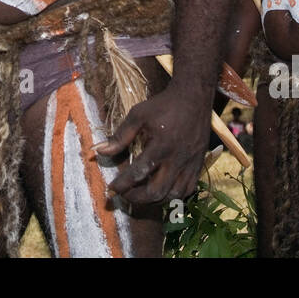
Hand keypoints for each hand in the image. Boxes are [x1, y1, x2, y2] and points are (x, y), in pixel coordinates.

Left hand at [94, 85, 209, 205]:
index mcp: (161, 146)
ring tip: (141, 193)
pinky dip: (173, 195)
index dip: (122, 185)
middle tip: (125, 194)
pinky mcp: (199, 165)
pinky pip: (188, 190)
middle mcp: (177, 159)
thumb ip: (120, 136)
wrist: (194, 97)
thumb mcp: (138, 115)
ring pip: (173, 195)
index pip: (138, 174)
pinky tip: (163, 189)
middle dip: (136, 198)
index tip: (112, 188)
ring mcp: (190, 164)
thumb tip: (99, 150)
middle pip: (156, 192)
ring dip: (155, 199)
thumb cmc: (164, 105)